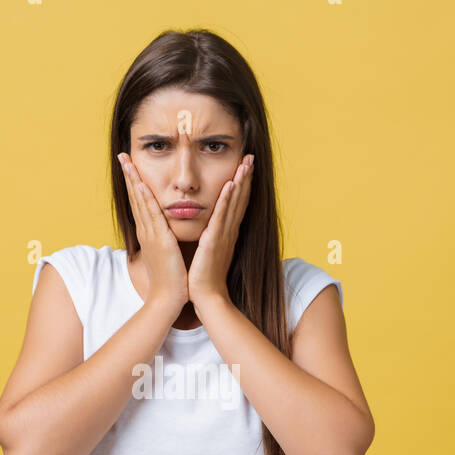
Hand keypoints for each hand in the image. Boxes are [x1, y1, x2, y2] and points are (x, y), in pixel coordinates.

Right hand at [117, 152, 187, 314]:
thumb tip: (167, 232)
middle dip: (129, 176)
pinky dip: (145, 199)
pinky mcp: (159, 241)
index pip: (140, 203)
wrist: (169, 299)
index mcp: (149, 233)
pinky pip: (152, 216)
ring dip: (133, 181)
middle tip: (122, 155)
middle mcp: (146, 231)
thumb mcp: (167, 253)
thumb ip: (165, 240)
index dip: (134, 183)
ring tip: (127, 162)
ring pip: (140, 202)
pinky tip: (140, 185)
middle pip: (135, 198)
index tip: (130, 166)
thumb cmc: (171, 279)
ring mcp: (150, 235)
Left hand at [187, 154, 252, 308]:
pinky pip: (222, 216)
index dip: (243, 185)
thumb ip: (212, 238)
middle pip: (240, 199)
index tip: (246, 166)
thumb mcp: (210, 252)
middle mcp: (229, 231)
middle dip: (246, 177)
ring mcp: (224, 235)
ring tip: (246, 162)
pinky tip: (231, 184)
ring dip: (241, 181)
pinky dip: (227, 200)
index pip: (237, 204)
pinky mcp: (214, 241)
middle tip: (250, 156)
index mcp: (227, 233)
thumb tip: (210, 230)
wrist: (207, 298)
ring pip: (234, 203)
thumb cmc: (204, 278)